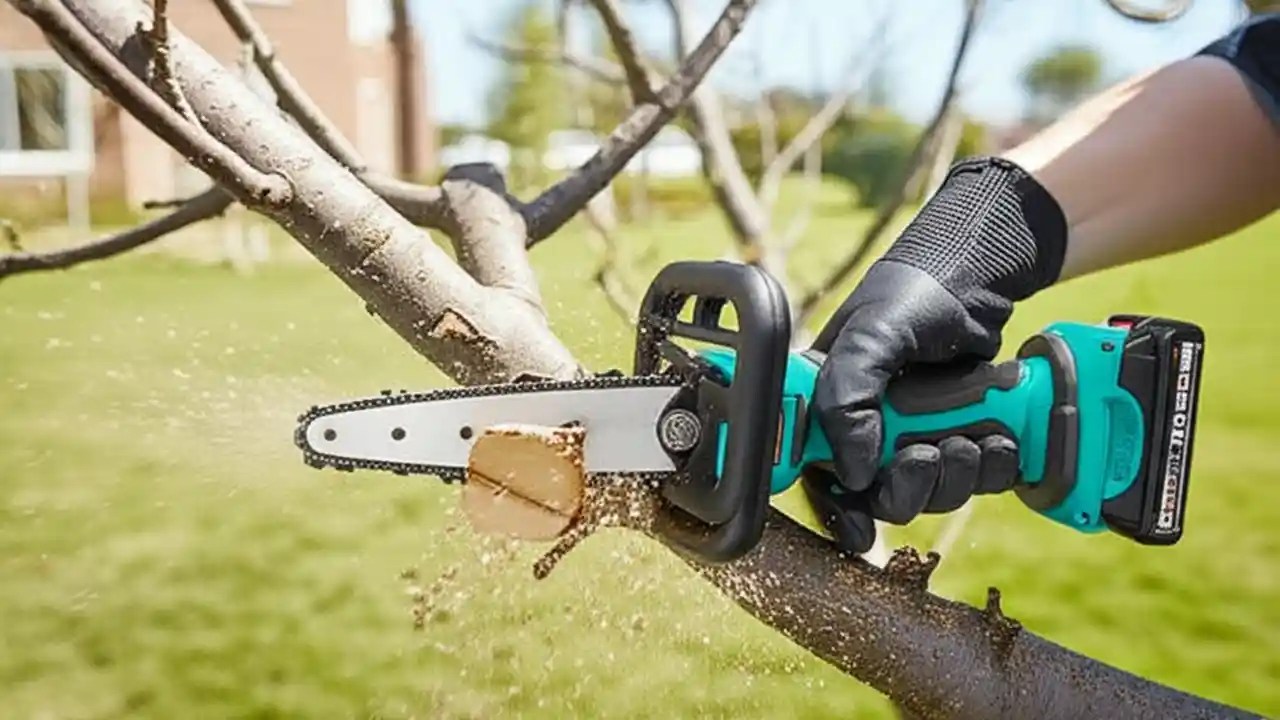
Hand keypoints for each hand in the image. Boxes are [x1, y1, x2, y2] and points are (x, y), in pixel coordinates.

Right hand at [803, 157, 1067, 554]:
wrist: (979, 280)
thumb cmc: (912, 296)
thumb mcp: (869, 337)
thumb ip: (847, 398)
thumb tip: (855, 472)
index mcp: (828, 412)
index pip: (821, 480)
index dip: (842, 509)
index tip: (862, 521)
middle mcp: (869, 433)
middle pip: (882, 499)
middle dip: (911, 486)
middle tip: (928, 454)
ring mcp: (917, 438)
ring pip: (932, 495)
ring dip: (956, 477)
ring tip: (972, 438)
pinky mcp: (962, 440)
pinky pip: (976, 481)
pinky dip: (992, 468)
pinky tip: (999, 439)